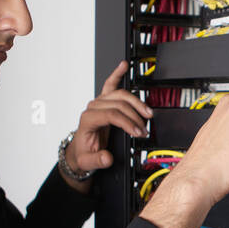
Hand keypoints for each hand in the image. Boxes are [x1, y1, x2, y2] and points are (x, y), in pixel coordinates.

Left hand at [62, 60, 151, 191]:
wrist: (81, 150)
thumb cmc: (85, 153)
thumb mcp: (88, 162)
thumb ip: (97, 160)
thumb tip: (107, 158)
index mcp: (88, 119)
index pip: (111, 115)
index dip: (127, 122)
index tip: (137, 132)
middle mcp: (93, 107)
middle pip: (119, 104)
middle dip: (135, 116)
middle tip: (144, 128)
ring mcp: (99, 102)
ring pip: (120, 95)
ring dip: (136, 102)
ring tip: (147, 113)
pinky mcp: (104, 100)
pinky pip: (110, 84)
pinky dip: (117, 74)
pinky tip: (123, 66)